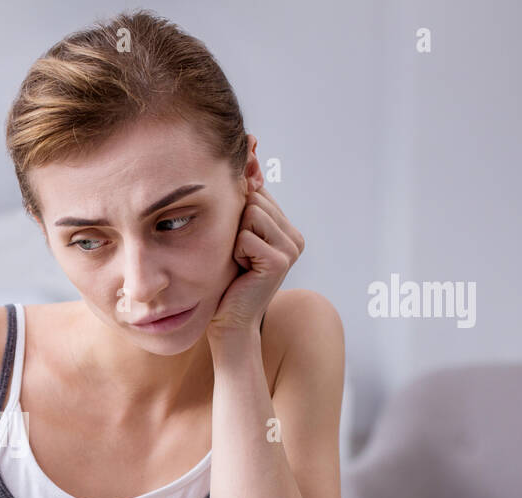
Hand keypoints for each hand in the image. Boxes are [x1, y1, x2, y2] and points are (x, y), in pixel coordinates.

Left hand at [207, 182, 304, 337]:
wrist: (229, 320)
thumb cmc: (227, 279)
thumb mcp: (235, 236)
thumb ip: (244, 202)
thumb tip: (249, 154)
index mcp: (287, 228)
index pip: (258, 193)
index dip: (238, 211)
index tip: (237, 240)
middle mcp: (294, 236)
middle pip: (254, 199)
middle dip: (235, 225)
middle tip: (238, 255)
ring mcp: (291, 247)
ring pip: (251, 213)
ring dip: (235, 238)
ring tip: (240, 261)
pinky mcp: (280, 260)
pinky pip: (245, 236)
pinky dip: (235, 252)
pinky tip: (241, 270)